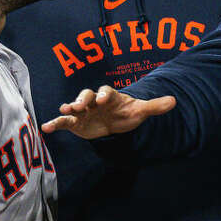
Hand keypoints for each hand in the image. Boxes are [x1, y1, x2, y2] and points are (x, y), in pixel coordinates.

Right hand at [42, 85, 175, 139]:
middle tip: (80, 104)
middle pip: (86, 95)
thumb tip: (174, 101)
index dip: (103, 94)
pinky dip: (55, 124)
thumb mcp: (140, 111)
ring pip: (74, 107)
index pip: (105, 91)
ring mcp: (83, 111)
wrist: (115, 123)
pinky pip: (64, 121)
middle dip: (83, 99)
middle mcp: (93, 101)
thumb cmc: (126, 113)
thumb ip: (154, 106)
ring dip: (69, 108)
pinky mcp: (75, 122)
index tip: (102, 100)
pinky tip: (46, 129)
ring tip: (65, 110)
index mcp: (109, 95)